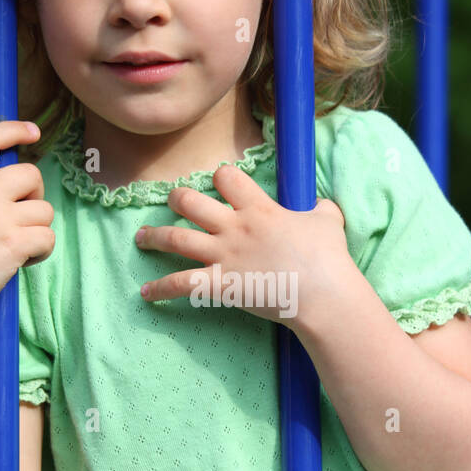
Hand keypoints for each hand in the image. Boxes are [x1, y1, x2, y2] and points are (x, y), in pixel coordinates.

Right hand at [0, 119, 54, 325]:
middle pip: (32, 175)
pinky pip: (48, 237)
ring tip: (14, 249)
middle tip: (20, 221)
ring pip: (44, 211)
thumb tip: (14, 188)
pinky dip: (41, 252)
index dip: (14, 130)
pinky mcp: (13, 243)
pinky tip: (22, 262)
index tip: (33, 131)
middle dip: (34, 198)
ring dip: (37, 231)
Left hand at [134, 164, 351, 328]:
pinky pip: (180, 284)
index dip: (221, 177)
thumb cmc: (328, 258)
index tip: (219, 182)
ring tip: (141, 238)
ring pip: (176, 239)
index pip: (227, 178)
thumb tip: (321, 205)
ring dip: (154, 237)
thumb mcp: (329, 221)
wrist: (322, 293)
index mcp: (258, 208)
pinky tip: (146, 292)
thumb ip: (320, 208)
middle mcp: (234, 227)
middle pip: (191, 202)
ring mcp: (223, 255)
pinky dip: (160, 288)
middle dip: (178, 200)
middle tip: (173, 202)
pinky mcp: (219, 284)